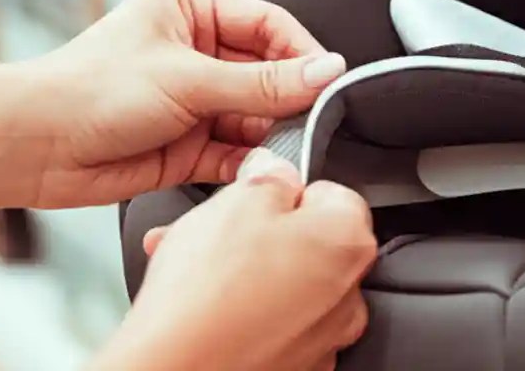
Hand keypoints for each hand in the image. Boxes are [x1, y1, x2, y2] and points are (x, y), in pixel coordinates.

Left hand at [25, 0, 345, 207]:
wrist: (36, 146)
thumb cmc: (90, 90)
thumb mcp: (188, 78)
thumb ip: (262, 82)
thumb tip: (325, 71)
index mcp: (188, 9)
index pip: (267, 22)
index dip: (302, 51)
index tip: (331, 80)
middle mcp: (192, 51)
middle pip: (266, 72)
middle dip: (287, 99)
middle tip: (310, 121)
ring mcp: (190, 99)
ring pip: (254, 116)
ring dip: (269, 134)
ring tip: (280, 148)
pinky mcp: (185, 144)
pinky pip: (233, 152)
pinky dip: (247, 162)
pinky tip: (255, 168)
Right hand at [94, 150, 375, 370]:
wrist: (177, 367)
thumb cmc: (208, 293)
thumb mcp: (238, 201)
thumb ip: (269, 177)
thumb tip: (275, 173)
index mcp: (346, 243)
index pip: (331, 194)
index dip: (285, 189)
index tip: (256, 196)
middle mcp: (347, 297)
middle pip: (306, 243)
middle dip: (258, 233)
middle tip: (215, 230)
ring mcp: (321, 340)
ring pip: (283, 285)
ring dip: (244, 271)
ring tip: (193, 267)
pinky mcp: (293, 367)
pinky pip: (271, 325)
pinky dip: (242, 312)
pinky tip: (204, 303)